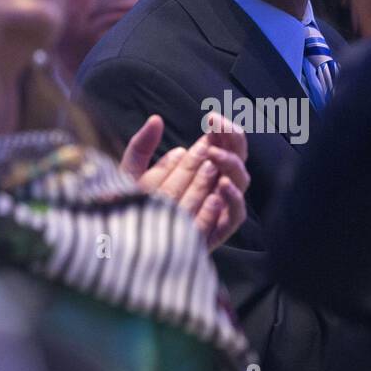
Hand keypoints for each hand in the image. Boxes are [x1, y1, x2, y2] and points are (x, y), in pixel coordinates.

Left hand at [120, 113, 249, 250]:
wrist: (130, 252)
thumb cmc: (133, 211)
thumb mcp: (131, 176)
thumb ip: (141, 148)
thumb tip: (156, 119)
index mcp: (200, 169)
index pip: (221, 144)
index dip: (221, 130)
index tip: (211, 118)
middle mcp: (214, 186)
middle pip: (235, 158)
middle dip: (229, 139)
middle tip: (216, 125)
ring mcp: (219, 208)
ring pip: (240, 181)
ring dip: (230, 164)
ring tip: (212, 153)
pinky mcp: (218, 231)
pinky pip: (236, 215)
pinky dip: (234, 199)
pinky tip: (222, 185)